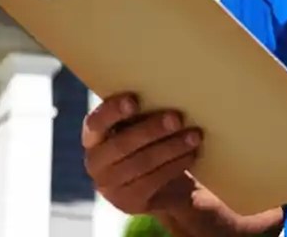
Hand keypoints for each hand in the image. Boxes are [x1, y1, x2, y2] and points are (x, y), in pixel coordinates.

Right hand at [82, 92, 203, 214]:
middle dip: (151, 130)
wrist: (165, 185)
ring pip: (142, 164)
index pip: (96, 123)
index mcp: (93, 137)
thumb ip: (142, 111)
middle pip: (122, 145)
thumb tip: (167, 85)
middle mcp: (95, 163)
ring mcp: (110, 187)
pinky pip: (154, 181)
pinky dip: (175, 165)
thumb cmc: (151, 141)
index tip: (134, 100)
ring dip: (171, 147)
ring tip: (194, 135)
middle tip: (177, 117)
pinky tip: (191, 154)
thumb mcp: (140, 125)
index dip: (112, 111)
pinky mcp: (129, 202)